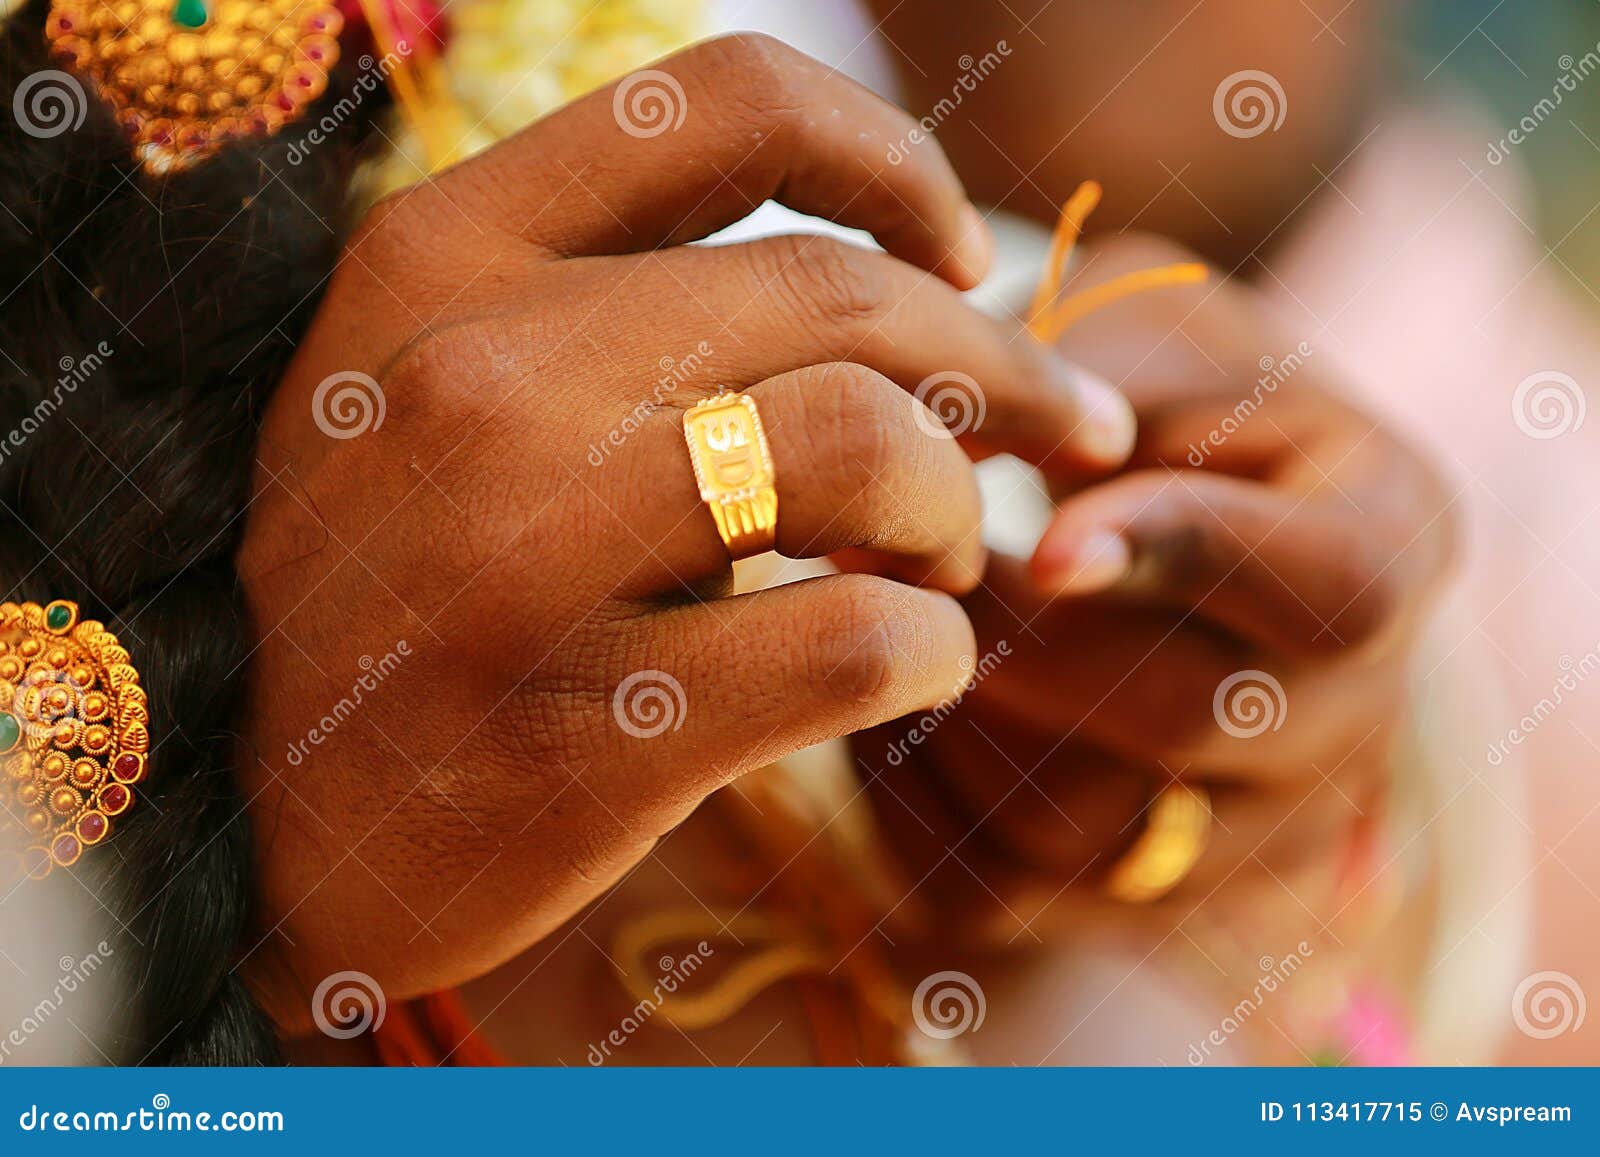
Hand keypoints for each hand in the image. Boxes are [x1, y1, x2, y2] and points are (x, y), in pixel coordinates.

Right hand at [233, 35, 1132, 1027]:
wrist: (245, 831)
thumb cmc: (394, 589)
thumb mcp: (442, 392)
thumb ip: (620, 310)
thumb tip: (909, 280)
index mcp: (439, 256)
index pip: (731, 104)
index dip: (895, 161)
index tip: (960, 264)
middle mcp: (471, 380)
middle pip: (844, 294)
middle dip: (1003, 369)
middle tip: (1053, 439)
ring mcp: (514, 562)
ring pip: (868, 448)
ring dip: (957, 508)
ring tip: (948, 562)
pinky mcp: (577, 737)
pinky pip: (857, 644)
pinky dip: (932, 652)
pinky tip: (911, 668)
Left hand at [857, 235, 1455, 940]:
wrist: (1172, 543)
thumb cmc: (1161, 407)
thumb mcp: (1157, 339)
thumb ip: (1092, 372)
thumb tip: (965, 435)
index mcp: (1394, 542)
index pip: (1332, 586)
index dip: (1183, 556)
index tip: (1044, 538)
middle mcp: (1350, 717)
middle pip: (1187, 720)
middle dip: (1015, 633)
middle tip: (891, 550)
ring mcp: (1250, 835)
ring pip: (1077, 827)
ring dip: (943, 712)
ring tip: (877, 614)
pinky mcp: (1136, 908)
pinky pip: (994, 892)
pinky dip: (906, 800)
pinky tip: (881, 702)